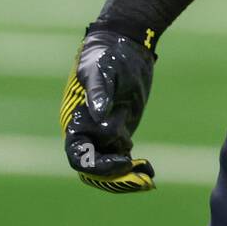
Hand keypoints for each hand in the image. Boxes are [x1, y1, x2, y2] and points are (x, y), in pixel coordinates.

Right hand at [60, 28, 155, 191]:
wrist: (124, 45)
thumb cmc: (108, 55)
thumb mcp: (103, 69)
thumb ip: (98, 90)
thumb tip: (98, 113)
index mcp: (77, 121)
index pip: (80, 156)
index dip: (98, 165)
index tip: (123, 161)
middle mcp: (88, 132)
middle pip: (95, 169)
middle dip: (116, 178)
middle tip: (142, 180)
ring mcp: (104, 133)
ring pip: (109, 167)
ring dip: (126, 177)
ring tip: (149, 179)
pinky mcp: (120, 130)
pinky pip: (121, 157)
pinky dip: (133, 167)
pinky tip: (149, 168)